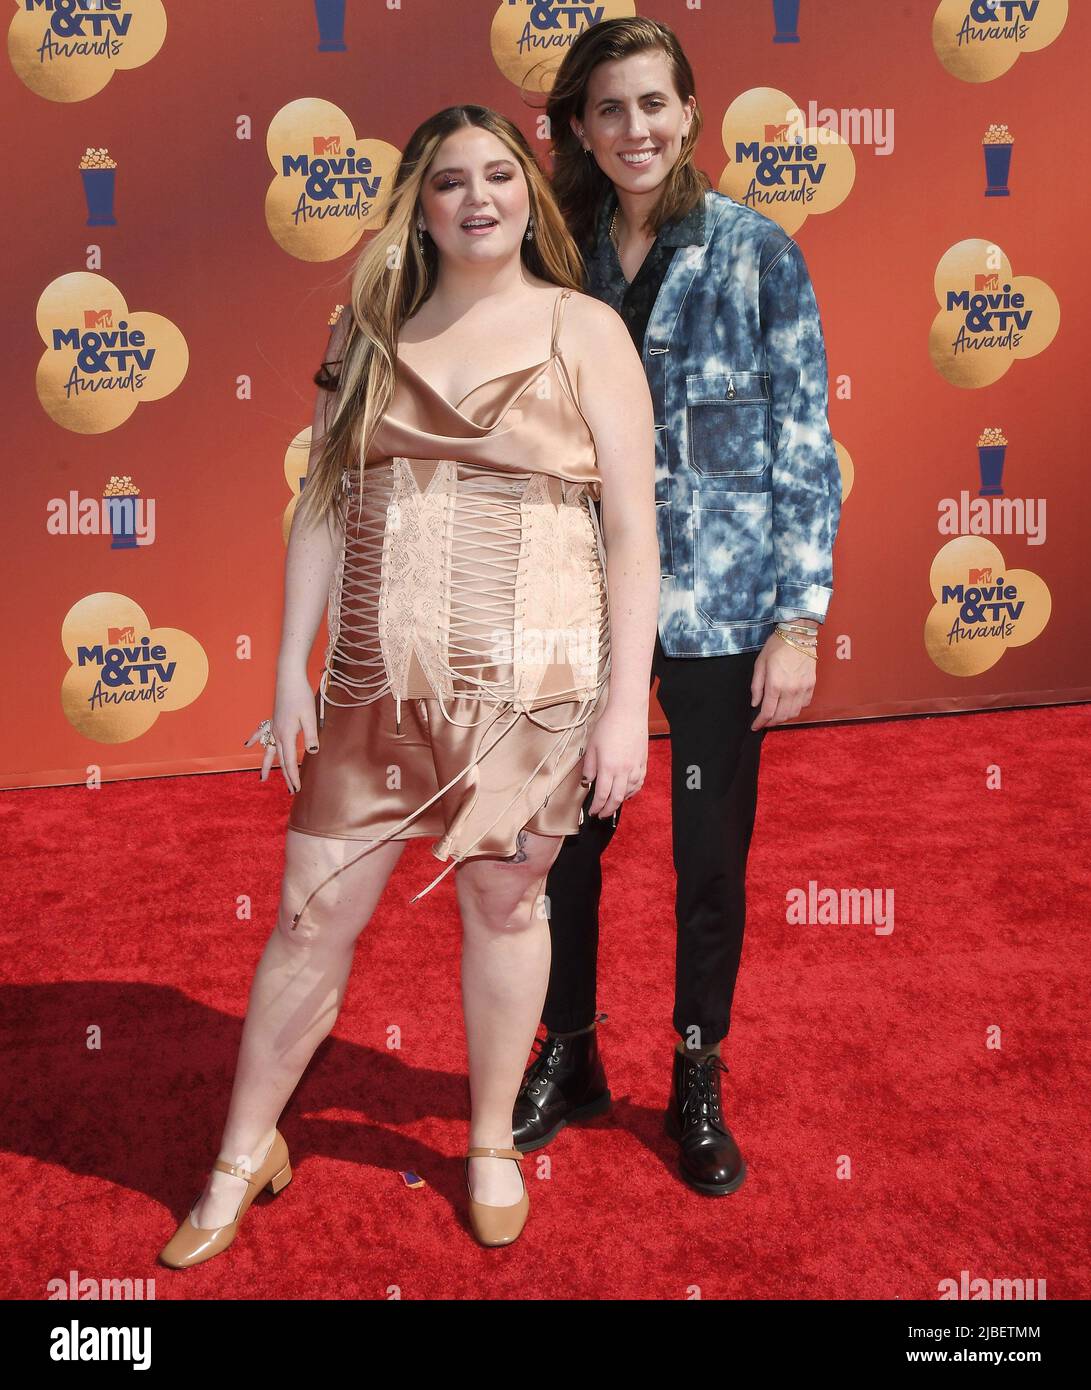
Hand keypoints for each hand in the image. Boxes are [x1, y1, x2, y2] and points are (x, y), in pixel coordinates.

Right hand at [243, 667, 318, 792]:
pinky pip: (261, 733)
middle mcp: (277, 733)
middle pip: (280, 759)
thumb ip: (310, 735)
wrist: (289, 678)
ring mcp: (273, 726)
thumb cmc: (301, 696)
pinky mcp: (273, 719)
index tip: (297, 789)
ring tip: (261, 779)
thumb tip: (313, 753)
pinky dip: (255, 739)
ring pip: (268, 750)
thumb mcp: (309, 716)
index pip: (290, 762)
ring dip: (266, 765)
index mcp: (286, 735)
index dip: (293, 776)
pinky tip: (247, 744)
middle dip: (285, 775)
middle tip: (289, 791)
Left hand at [580, 704, 647, 817]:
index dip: (597, 807)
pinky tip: (627, 793)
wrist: (628, 712)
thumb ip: (589, 767)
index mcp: (608, 767)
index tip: (592, 812)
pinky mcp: (643, 762)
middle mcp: (623, 771)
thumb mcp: (591, 747)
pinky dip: (632, 791)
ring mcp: (635, 767)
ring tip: (612, 805)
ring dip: (620, 802)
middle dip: (608, 810)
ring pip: (629, 793)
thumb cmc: (608, 726)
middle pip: (616, 799)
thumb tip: (587, 782)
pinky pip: (639, 783)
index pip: (602, 795)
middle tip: (602, 815)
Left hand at [750, 633, 815, 729]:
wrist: (798, 635)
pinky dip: (796, 709)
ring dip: (784, 717)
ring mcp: (803, 688)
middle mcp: (790, 690)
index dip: (760, 723)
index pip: (768, 712)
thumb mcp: (760, 664)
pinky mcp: (812, 685)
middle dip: (771, 723)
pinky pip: (804, 704)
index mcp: (775, 685)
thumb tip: (755, 703)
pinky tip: (789, 705)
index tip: (755, 726)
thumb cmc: (776, 647)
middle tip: (764, 722)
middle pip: (781, 716)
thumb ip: (756, 686)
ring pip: (794, 713)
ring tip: (776, 715)